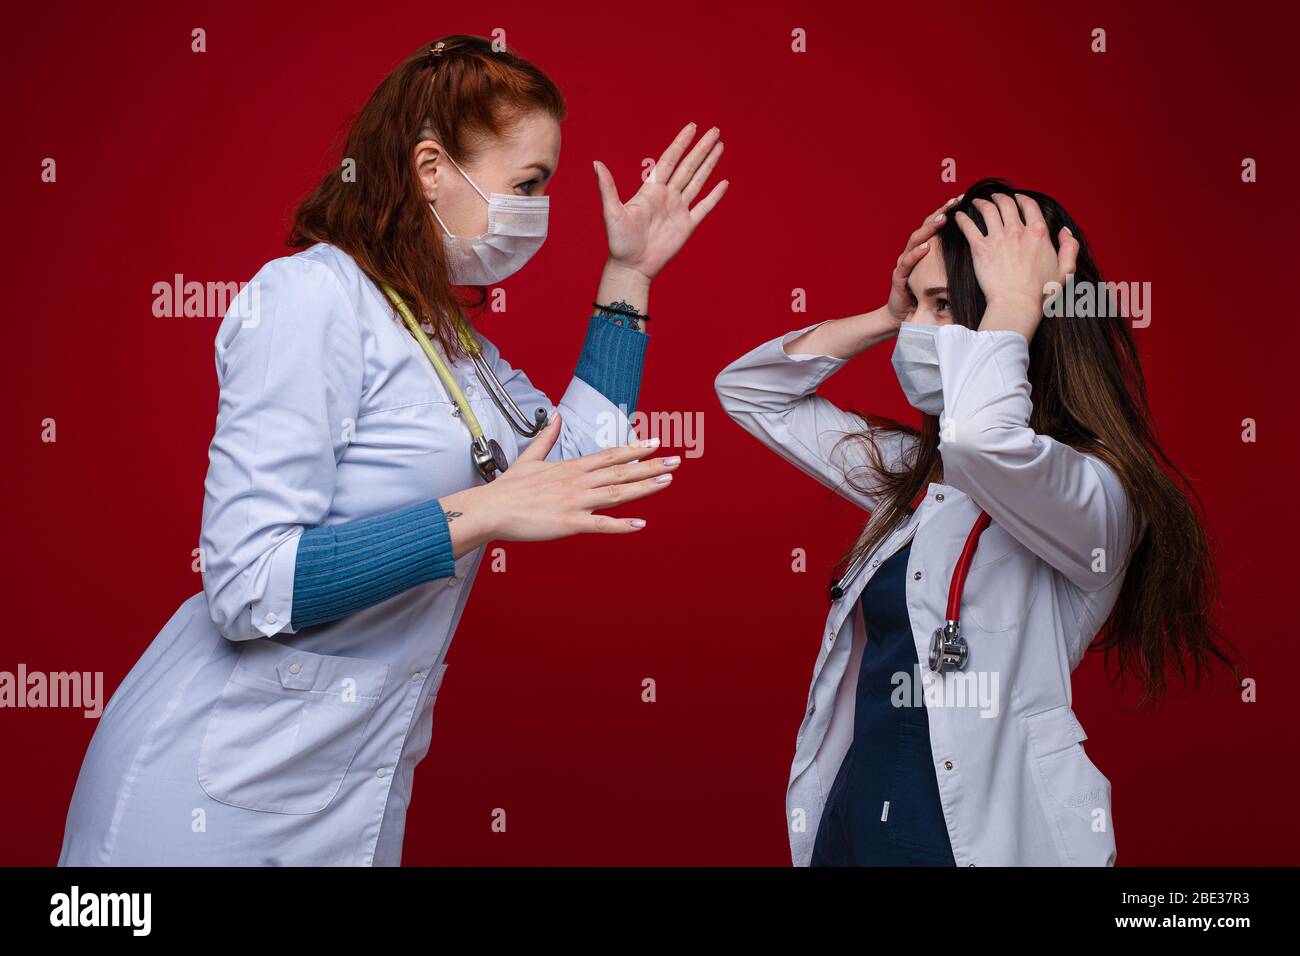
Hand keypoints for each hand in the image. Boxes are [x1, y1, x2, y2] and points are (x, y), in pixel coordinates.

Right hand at [445, 413, 678, 546]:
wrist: (490, 508)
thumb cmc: (509, 488)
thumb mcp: (529, 457)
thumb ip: (547, 438)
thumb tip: (554, 416)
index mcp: (571, 467)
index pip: (609, 455)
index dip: (634, 450)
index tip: (655, 444)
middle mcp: (578, 481)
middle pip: (620, 472)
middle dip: (649, 466)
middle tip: (675, 461)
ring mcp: (575, 501)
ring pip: (617, 493)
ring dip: (644, 487)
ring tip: (666, 481)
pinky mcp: (568, 523)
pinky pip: (599, 524)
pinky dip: (620, 525)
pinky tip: (640, 524)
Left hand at [592, 122, 727, 280]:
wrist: (631, 266)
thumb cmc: (619, 242)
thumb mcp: (611, 212)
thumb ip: (607, 187)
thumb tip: (596, 163)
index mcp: (651, 190)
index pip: (669, 159)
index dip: (681, 143)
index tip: (692, 127)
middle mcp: (667, 196)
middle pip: (688, 166)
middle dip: (701, 148)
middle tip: (714, 130)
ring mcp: (678, 210)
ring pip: (698, 181)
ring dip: (709, 164)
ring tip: (720, 147)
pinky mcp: (687, 226)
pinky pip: (704, 207)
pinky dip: (714, 195)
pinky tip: (724, 183)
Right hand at [886, 194, 963, 324]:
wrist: (904, 316)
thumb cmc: (926, 297)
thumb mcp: (946, 279)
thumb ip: (957, 265)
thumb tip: (982, 256)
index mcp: (925, 250)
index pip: (937, 226)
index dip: (948, 212)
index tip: (962, 200)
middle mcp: (913, 252)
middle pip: (926, 227)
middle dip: (940, 213)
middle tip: (954, 202)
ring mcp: (904, 263)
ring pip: (914, 240)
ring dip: (928, 229)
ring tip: (942, 220)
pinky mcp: (899, 277)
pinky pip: (906, 263)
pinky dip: (915, 254)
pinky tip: (925, 247)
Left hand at [953, 193, 1078, 333]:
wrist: (1017, 303)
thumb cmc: (1041, 291)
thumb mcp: (1065, 269)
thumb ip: (1069, 247)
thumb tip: (1065, 231)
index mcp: (1039, 233)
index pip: (1030, 207)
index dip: (1023, 199)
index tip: (1018, 198)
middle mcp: (1018, 231)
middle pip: (1007, 204)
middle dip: (1000, 197)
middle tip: (995, 197)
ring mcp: (998, 238)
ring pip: (988, 211)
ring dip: (981, 203)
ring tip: (976, 201)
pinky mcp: (980, 248)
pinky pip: (968, 227)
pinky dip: (962, 219)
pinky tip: (958, 216)